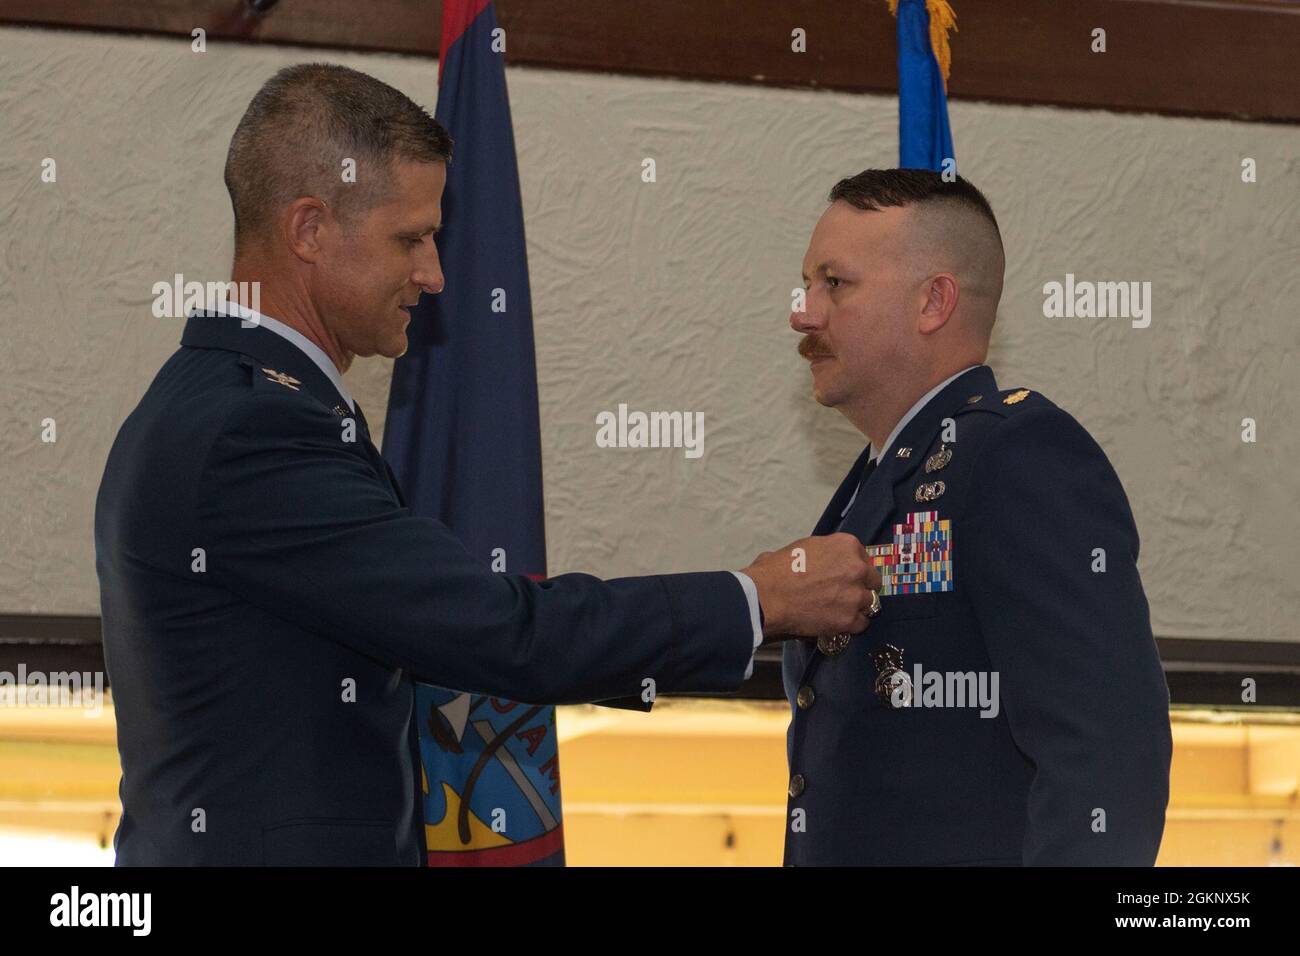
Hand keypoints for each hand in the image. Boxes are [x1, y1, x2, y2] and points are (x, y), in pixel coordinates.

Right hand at [741, 533, 881, 641]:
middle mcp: (857, 568)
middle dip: (859, 587)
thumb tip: (818, 560)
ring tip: (837, 611)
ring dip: (855, 607)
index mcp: (846, 545)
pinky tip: (835, 622)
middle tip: (842, 595)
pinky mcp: (850, 619)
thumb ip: (822, 553)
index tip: (844, 577)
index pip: (863, 558)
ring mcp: (855, 595)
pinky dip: (850, 625)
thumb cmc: (776, 571)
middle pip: (871, 580)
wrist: (766, 597)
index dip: (853, 570)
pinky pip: (861, 624)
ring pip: (868, 603)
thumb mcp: (801, 547)